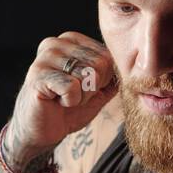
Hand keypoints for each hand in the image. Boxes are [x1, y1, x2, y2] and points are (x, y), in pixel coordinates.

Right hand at [5, 31, 119, 162]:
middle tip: (72, 96)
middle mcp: (56, 43)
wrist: (41, 132)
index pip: (108, 56)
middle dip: (92, 89)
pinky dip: (70, 102)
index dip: (103, 81)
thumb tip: (135, 69)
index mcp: (71, 41)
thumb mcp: (98, 90)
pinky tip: (56, 102)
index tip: (83, 89)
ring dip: (81, 97)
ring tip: (63, 98)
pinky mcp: (37, 75)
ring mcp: (45, 57)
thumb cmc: (68, 109)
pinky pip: (72, 87)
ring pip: (88, 76)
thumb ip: (114, 76)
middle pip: (100, 64)